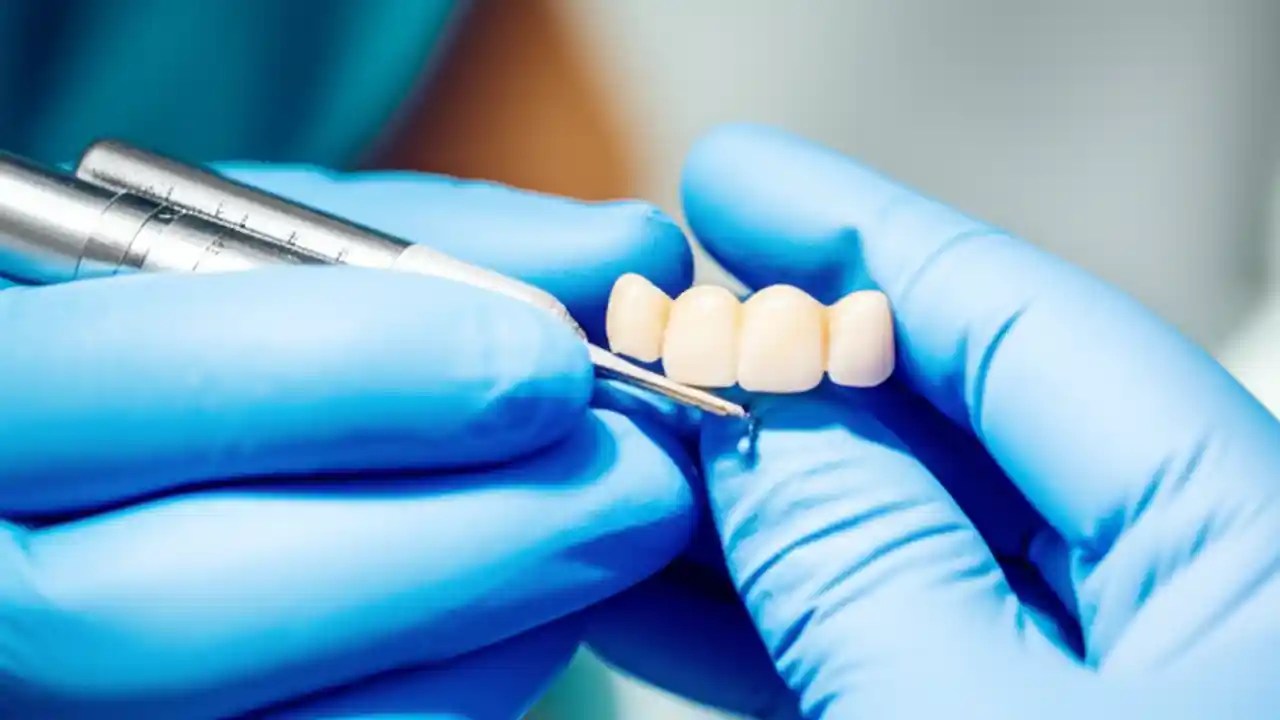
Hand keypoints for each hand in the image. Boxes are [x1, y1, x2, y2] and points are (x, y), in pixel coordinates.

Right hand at [0, 166, 697, 717]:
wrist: (103, 453)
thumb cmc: (185, 328)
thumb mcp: (266, 253)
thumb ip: (432, 243)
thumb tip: (629, 260)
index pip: (88, 392)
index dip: (332, 379)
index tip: (550, 364)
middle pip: (143, 616)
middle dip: (442, 545)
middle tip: (645, 484)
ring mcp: (35, 698)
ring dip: (467, 635)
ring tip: (612, 538)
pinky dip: (442, 700)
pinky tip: (532, 623)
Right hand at [589, 125, 1279, 718]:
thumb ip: (865, 555)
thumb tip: (762, 398)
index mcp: (1254, 558)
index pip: (1034, 331)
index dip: (860, 242)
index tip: (731, 183)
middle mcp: (1195, 600)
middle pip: (958, 428)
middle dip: (784, 377)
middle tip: (648, 335)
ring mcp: (1111, 678)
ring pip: (907, 544)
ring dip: (750, 505)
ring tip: (621, 456)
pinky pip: (896, 647)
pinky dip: (775, 620)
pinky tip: (660, 592)